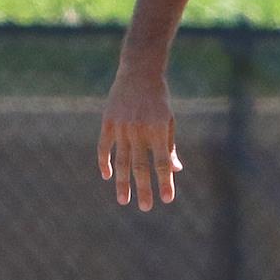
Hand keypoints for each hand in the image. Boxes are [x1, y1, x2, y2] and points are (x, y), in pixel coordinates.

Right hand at [98, 71, 182, 210]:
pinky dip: (104, 162)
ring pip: (121, 160)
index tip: (167, 199)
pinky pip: (104, 146)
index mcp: (159, 129)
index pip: (162, 162)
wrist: (139, 71)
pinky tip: (107, 176)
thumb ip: (170, 146)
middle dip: (143, 188)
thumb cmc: (158, 99)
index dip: (165, 182)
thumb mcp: (169, 120)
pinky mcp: (108, 121)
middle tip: (145, 208)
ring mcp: (122, 126)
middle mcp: (140, 129)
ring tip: (123, 200)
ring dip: (122, 182)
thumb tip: (175, 170)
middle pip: (140, 166)